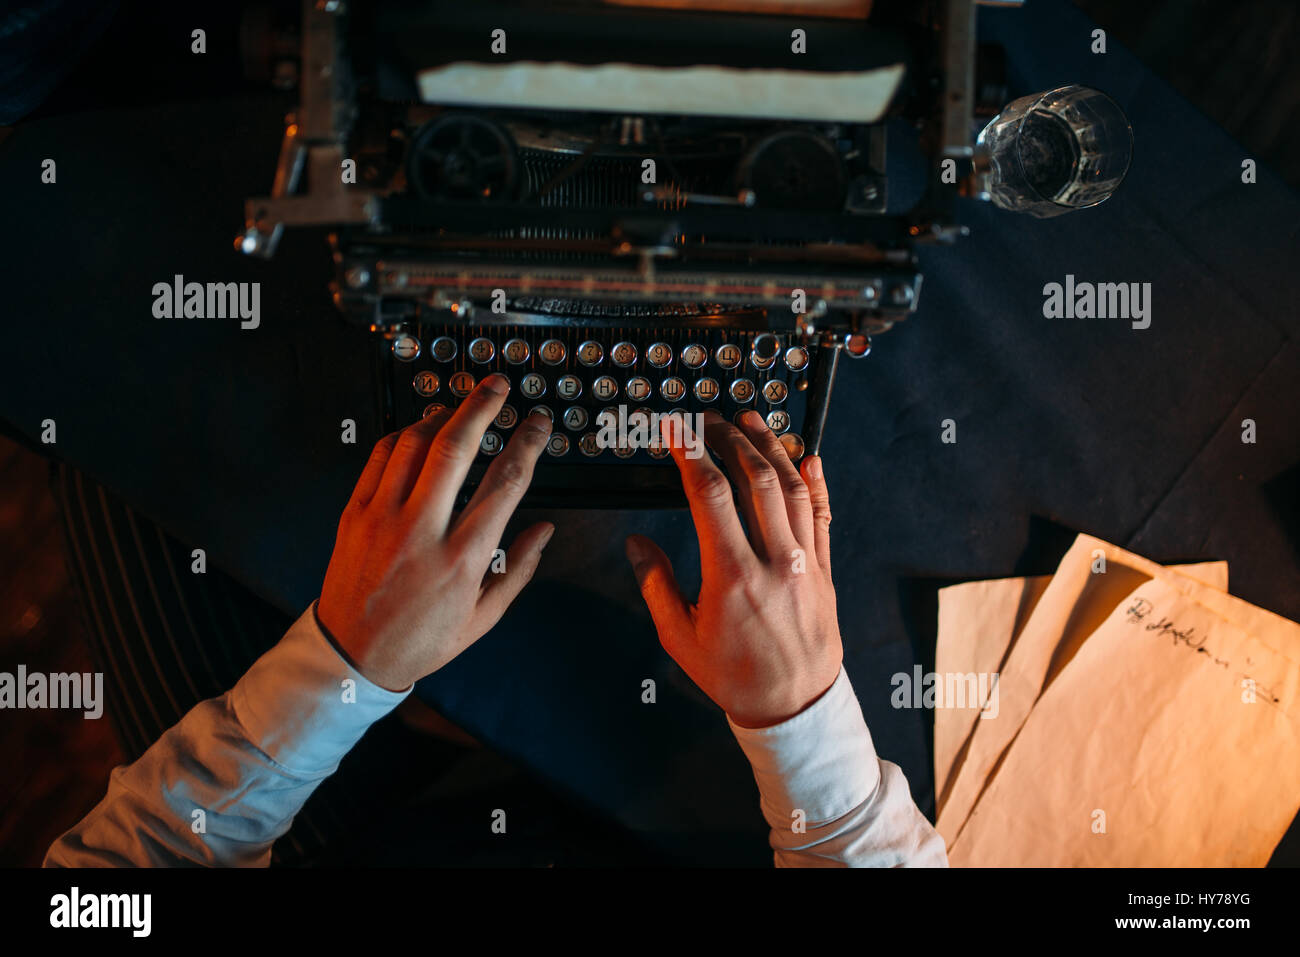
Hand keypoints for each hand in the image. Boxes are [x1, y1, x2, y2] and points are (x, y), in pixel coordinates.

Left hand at [317, 374, 553, 690]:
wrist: (351, 656)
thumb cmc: (421, 640)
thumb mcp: (482, 618)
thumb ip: (519, 570)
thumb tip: (544, 529)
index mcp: (462, 559)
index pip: (505, 484)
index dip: (527, 444)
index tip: (537, 423)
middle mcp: (422, 532)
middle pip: (455, 449)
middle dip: (482, 407)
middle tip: (498, 385)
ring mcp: (383, 519)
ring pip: (414, 444)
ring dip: (442, 415)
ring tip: (462, 404)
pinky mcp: (354, 514)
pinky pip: (381, 457)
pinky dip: (404, 434)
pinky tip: (421, 430)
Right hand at [625, 409, 841, 727]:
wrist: (794, 707)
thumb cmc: (733, 676)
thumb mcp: (679, 638)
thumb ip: (656, 585)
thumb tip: (636, 543)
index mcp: (732, 574)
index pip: (709, 495)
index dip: (691, 454)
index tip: (677, 430)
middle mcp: (774, 560)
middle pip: (754, 479)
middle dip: (731, 440)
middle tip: (711, 420)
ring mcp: (806, 562)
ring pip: (791, 489)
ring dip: (771, 449)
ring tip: (751, 422)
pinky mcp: (825, 570)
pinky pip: (823, 515)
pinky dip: (815, 483)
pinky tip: (808, 459)